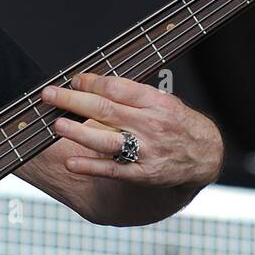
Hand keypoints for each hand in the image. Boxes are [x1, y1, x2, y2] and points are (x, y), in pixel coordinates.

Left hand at [40, 72, 222, 187]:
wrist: (204, 155)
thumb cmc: (176, 123)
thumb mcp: (162, 101)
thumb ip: (131, 94)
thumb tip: (91, 85)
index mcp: (155, 102)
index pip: (117, 88)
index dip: (92, 83)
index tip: (72, 81)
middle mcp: (151, 125)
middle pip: (106, 110)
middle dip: (73, 101)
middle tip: (50, 95)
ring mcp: (147, 150)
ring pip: (108, 140)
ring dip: (79, 133)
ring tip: (58, 125)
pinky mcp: (143, 174)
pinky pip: (113, 170)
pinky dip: (91, 167)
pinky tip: (72, 164)